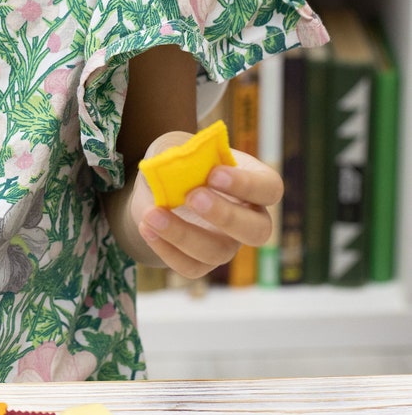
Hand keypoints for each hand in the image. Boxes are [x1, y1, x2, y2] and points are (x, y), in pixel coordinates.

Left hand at [129, 130, 280, 278]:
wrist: (160, 186)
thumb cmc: (183, 160)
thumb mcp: (183, 147)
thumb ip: (181, 153)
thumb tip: (170, 167)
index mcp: (256, 184)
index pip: (269, 188)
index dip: (246, 184)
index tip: (214, 174)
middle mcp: (250, 219)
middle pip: (257, 231)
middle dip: (225, 216)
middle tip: (193, 197)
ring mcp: (228, 244)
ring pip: (218, 253)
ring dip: (184, 235)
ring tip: (153, 214)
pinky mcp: (203, 262)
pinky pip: (192, 267)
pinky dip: (166, 250)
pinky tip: (146, 227)